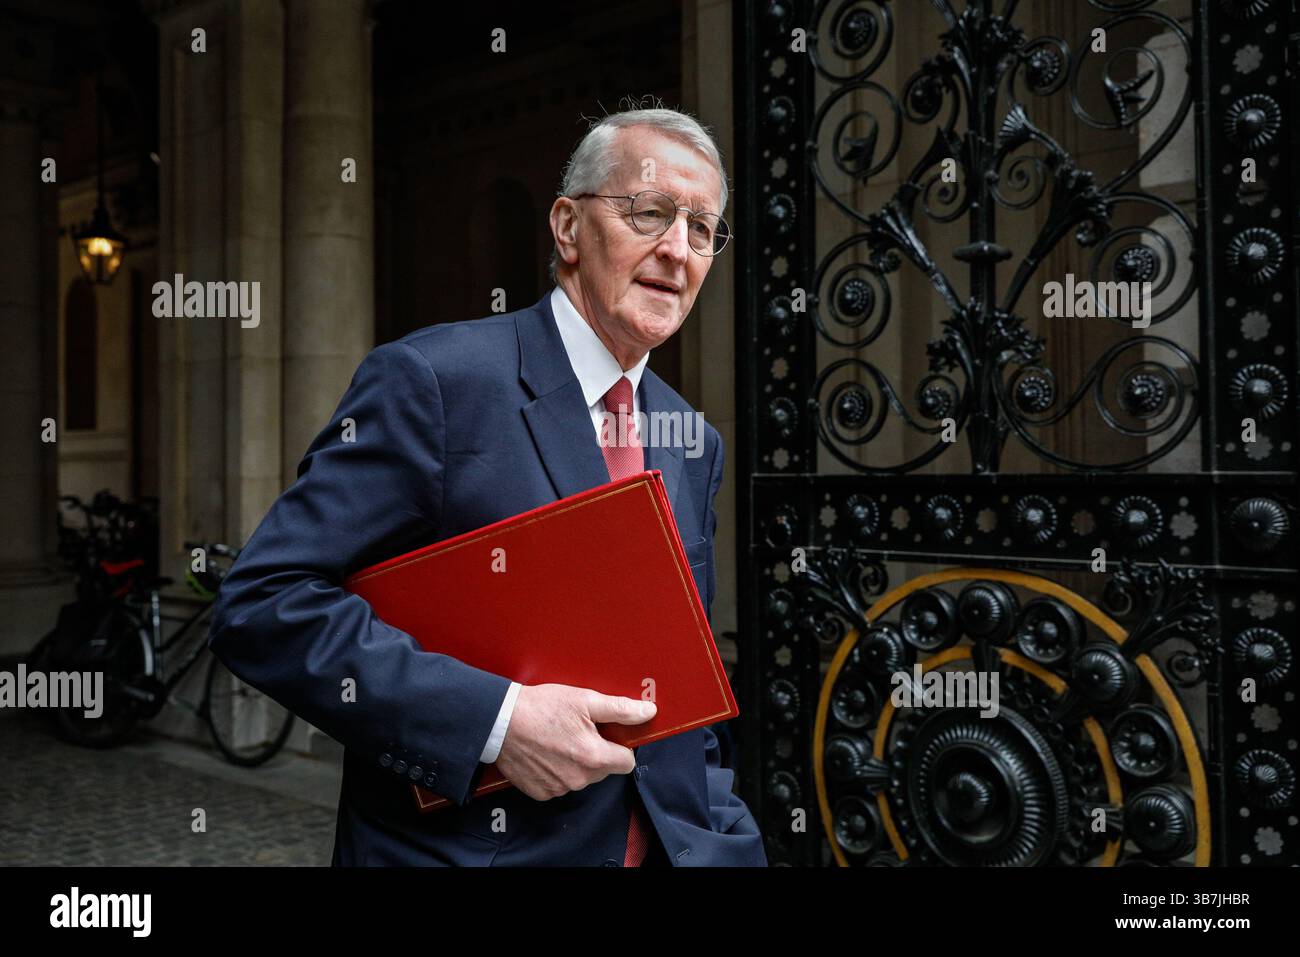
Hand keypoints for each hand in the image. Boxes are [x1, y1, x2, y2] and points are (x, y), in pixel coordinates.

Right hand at [493, 683, 655, 800]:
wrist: (499, 721)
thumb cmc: (541, 708)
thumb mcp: (584, 700)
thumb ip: (619, 709)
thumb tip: (648, 712)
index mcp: (593, 757)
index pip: (627, 762)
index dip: (620, 746)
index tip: (608, 733)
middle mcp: (578, 779)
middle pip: (604, 770)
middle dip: (597, 752)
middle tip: (579, 730)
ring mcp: (559, 788)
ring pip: (582, 777)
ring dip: (576, 762)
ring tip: (559, 739)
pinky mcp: (541, 792)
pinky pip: (560, 784)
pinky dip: (557, 771)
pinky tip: (546, 752)